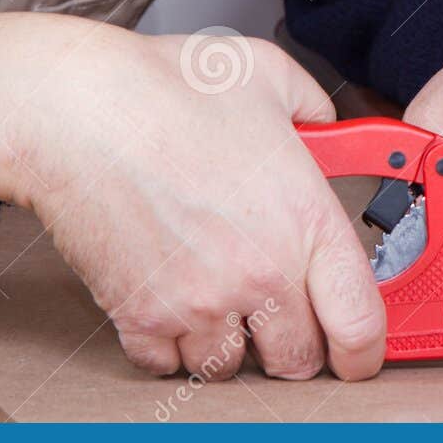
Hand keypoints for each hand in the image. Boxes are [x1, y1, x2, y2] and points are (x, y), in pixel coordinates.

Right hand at [0, 14, 385, 381]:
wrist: (78, 110)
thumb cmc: (164, 87)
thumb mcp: (268, 74)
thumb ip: (313, 108)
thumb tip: (326, 127)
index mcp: (306, 221)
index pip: (360, 324)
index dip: (364, 349)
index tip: (357, 351)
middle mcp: (261, 274)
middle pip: (298, 360)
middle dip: (293, 343)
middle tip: (278, 314)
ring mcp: (201, 304)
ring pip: (231, 368)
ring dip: (229, 342)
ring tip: (216, 297)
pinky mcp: (142, 318)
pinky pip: (168, 364)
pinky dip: (170, 343)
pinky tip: (169, 299)